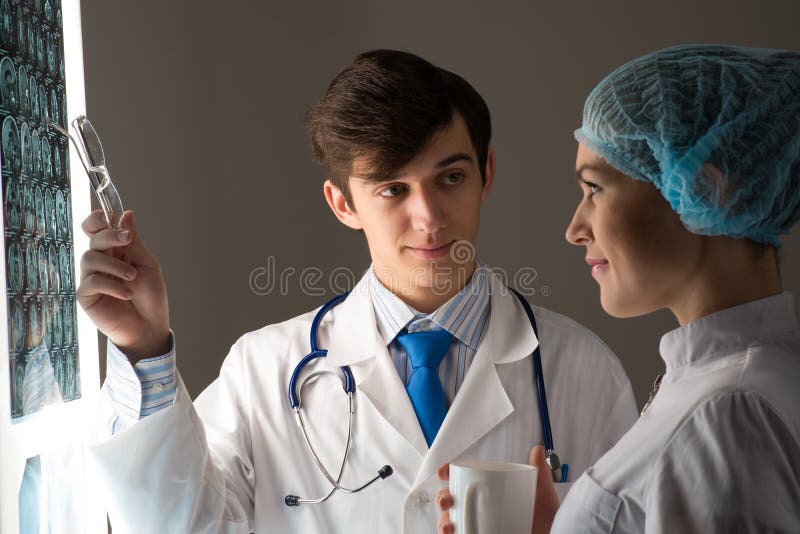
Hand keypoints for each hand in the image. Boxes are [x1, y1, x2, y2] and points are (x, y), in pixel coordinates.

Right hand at [77, 210, 170, 362]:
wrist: (150, 326)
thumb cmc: (150, 297)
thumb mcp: (147, 264)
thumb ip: (134, 242)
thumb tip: (126, 214)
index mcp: (115, 251)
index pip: (96, 228)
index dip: (97, 219)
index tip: (110, 217)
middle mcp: (100, 262)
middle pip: (93, 239)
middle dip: (110, 236)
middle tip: (127, 241)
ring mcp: (91, 278)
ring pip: (90, 258)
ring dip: (114, 265)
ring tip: (133, 277)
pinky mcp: (86, 296)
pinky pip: (91, 282)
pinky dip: (111, 285)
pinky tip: (126, 294)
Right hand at [435, 446, 560, 533]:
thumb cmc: (545, 522)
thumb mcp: (543, 496)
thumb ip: (540, 474)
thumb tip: (538, 449)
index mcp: (489, 491)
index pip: (462, 479)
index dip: (448, 473)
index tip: (444, 472)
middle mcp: (478, 510)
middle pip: (450, 500)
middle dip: (441, 498)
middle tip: (448, 501)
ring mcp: (475, 527)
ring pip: (449, 522)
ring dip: (442, 522)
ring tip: (448, 525)